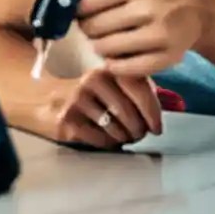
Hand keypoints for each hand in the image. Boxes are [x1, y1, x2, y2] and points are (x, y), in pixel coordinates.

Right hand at [34, 67, 161, 149]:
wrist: (43, 98)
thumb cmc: (88, 94)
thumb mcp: (112, 83)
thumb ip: (138, 89)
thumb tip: (171, 107)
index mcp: (107, 69)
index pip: (139, 90)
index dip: (153, 113)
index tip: (156, 128)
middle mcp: (92, 81)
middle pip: (130, 115)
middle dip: (138, 130)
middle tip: (137, 135)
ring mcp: (77, 100)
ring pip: (117, 130)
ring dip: (124, 139)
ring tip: (121, 136)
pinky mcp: (66, 120)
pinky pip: (101, 141)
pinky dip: (108, 144)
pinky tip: (104, 138)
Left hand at [69, 0, 207, 76]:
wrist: (198, 7)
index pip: (85, 3)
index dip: (77, 10)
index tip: (82, 10)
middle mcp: (148, 7)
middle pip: (93, 28)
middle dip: (88, 28)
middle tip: (95, 25)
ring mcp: (160, 34)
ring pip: (106, 49)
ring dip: (99, 46)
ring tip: (107, 37)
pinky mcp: (167, 57)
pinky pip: (126, 69)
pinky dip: (114, 65)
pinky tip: (116, 55)